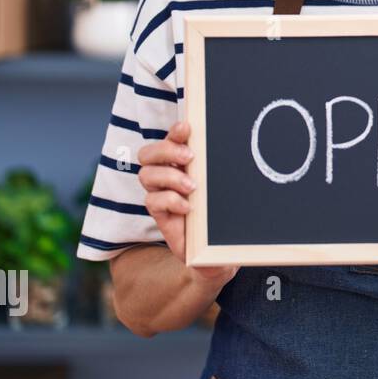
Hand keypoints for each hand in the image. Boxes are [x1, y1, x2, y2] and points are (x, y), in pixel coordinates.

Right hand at [137, 121, 237, 282]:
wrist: (218, 250)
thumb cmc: (222, 214)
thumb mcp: (223, 188)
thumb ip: (220, 167)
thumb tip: (232, 140)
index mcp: (182, 162)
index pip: (170, 139)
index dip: (174, 132)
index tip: (187, 128)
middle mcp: (167, 175)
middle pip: (147, 153)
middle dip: (165, 150)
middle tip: (189, 158)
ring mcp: (161, 194)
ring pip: (146, 175)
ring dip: (170, 177)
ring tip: (193, 187)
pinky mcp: (160, 215)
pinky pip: (152, 201)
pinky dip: (170, 200)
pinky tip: (188, 207)